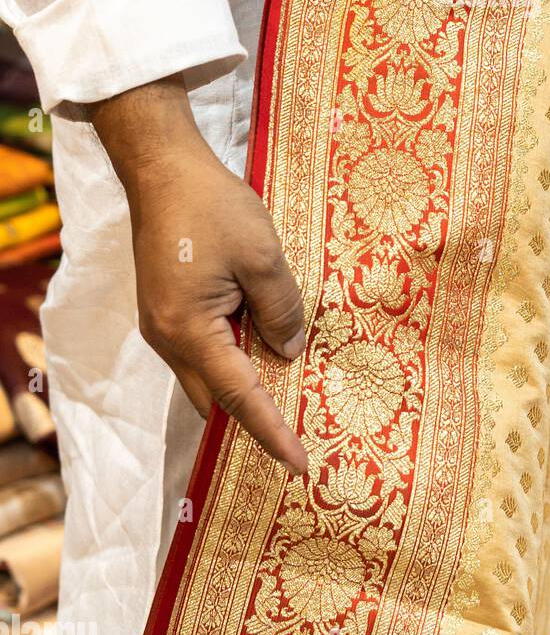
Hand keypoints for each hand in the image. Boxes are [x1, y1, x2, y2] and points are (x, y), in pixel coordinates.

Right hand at [89, 75, 307, 473]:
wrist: (163, 168)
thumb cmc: (212, 207)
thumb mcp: (264, 257)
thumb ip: (281, 310)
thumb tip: (287, 353)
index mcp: (189, 331)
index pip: (239, 398)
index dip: (272, 432)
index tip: (299, 465)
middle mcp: (167, 338)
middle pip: (215, 397)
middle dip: (256, 416)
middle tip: (304, 428)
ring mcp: (161, 324)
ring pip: (207, 372)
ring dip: (244, 382)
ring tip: (290, 388)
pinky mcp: (165, 307)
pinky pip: (202, 347)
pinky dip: (232, 355)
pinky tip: (263, 343)